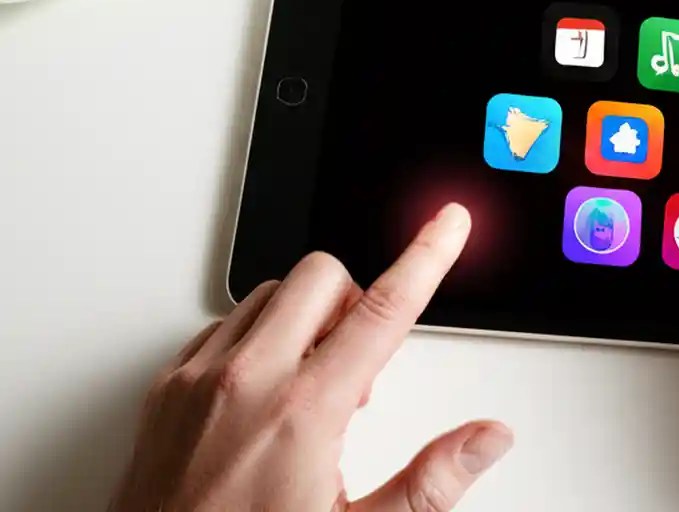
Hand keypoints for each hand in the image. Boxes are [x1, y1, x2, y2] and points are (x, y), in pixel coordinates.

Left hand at [109, 203, 512, 511]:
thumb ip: (430, 481)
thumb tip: (486, 437)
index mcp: (303, 413)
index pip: (384, 310)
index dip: (426, 257)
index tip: (448, 223)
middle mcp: (245, 382)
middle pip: (321, 279)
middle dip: (356, 301)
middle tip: (362, 364)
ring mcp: (197, 382)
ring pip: (269, 295)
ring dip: (305, 322)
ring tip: (313, 388)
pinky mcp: (164, 391)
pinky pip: (222, 325)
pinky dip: (254, 340)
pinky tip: (266, 392)